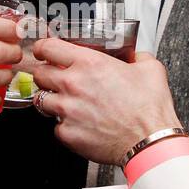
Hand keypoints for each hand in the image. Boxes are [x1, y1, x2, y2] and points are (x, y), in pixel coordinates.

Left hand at [31, 37, 181, 166]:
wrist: (149, 141)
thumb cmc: (149, 110)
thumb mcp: (150, 69)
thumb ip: (137, 57)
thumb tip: (136, 56)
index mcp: (89, 64)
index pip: (48, 47)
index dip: (44, 48)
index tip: (45, 52)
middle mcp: (73, 85)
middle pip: (39, 73)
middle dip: (46, 74)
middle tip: (56, 79)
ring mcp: (67, 110)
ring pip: (41, 100)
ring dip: (51, 100)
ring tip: (67, 103)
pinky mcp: (67, 133)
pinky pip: (55, 127)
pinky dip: (64, 126)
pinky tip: (79, 124)